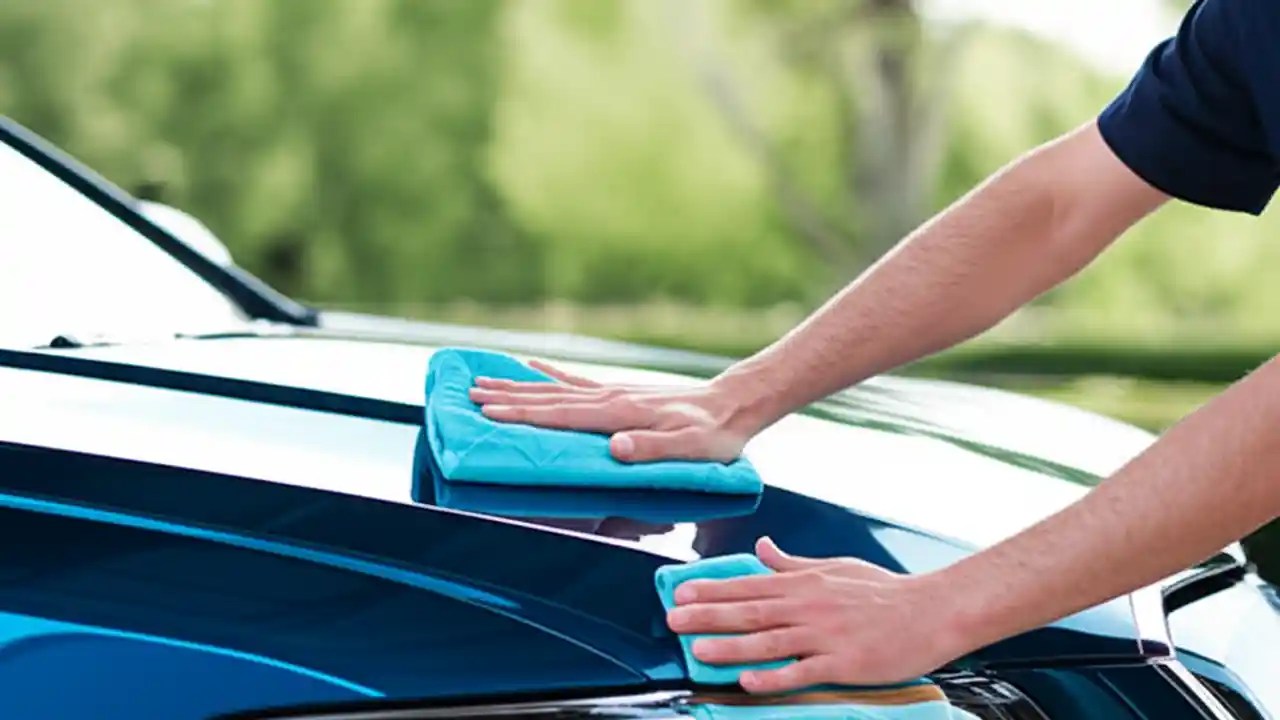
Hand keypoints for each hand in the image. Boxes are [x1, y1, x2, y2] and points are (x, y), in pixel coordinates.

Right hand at [468, 359, 756, 462]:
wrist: (732, 404)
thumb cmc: (714, 435)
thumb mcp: (692, 450)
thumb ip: (653, 450)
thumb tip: (615, 448)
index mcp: (620, 414)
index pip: (562, 415)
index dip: (524, 416)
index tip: (488, 413)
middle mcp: (610, 398)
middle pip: (548, 398)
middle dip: (507, 398)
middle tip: (469, 395)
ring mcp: (613, 392)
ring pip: (554, 388)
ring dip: (518, 387)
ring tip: (483, 381)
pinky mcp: (619, 392)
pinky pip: (575, 381)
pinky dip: (549, 374)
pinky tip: (530, 367)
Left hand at [665, 537, 966, 692]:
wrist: (931, 611)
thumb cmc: (884, 591)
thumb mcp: (834, 566)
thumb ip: (793, 563)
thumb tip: (762, 547)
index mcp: (805, 582)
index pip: (749, 585)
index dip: (712, 590)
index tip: (681, 592)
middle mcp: (809, 606)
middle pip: (749, 611)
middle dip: (707, 616)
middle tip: (673, 620)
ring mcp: (825, 635)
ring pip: (768, 641)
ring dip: (730, 647)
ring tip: (697, 651)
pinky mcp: (843, 663)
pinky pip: (802, 671)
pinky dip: (774, 677)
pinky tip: (749, 681)